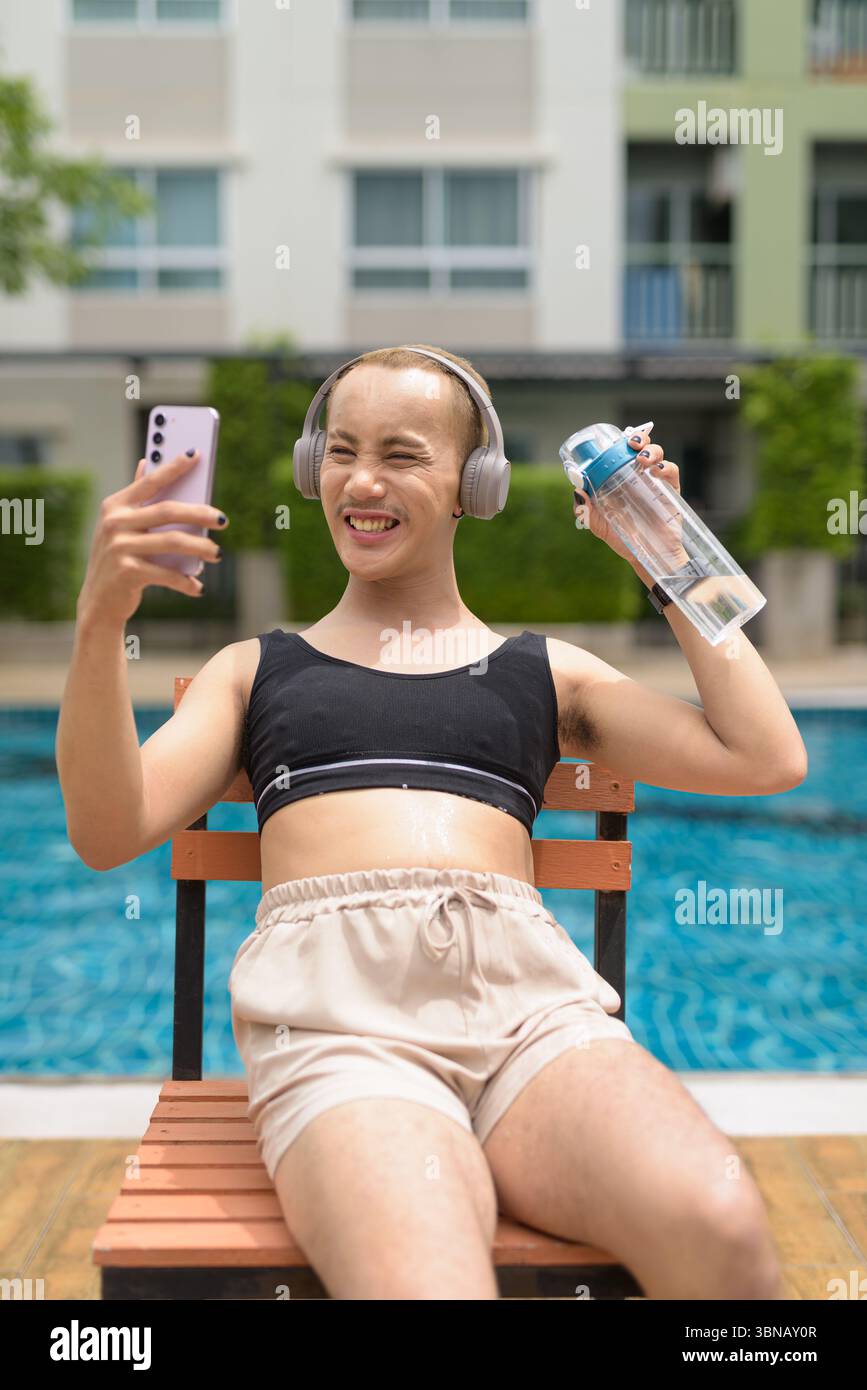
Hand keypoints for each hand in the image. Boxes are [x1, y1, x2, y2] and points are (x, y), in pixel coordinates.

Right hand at [76, 451, 227, 628]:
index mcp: (115, 506)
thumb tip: (147, 462)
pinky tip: (198, 587)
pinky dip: (186, 582)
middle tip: (223, 519)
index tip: (196, 455)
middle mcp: (115, 523)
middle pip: (168, 511)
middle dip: (200, 514)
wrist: (98, 602)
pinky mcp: (128, 572)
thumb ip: (135, 497)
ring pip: (173, 542)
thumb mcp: (119, 526)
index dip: (174, 467)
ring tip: (217, 553)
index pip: (150, 482)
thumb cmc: (116, 559)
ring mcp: (120, 547)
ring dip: (201, 548)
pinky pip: (168, 574)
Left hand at [572, 428, 687, 569]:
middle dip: (638, 439)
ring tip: (642, 458)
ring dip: (651, 450)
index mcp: (619, 479)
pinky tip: (657, 472)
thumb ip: (586, 510)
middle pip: (641, 447)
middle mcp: (638, 476)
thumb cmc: (623, 539)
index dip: (616, 443)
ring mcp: (655, 482)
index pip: (619, 453)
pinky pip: (671, 472)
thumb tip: (577, 490)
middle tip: (631, 443)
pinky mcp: (671, 491)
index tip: (609, 442)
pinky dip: (666, 467)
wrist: (647, 556)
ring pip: (657, 454)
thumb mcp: (599, 525)